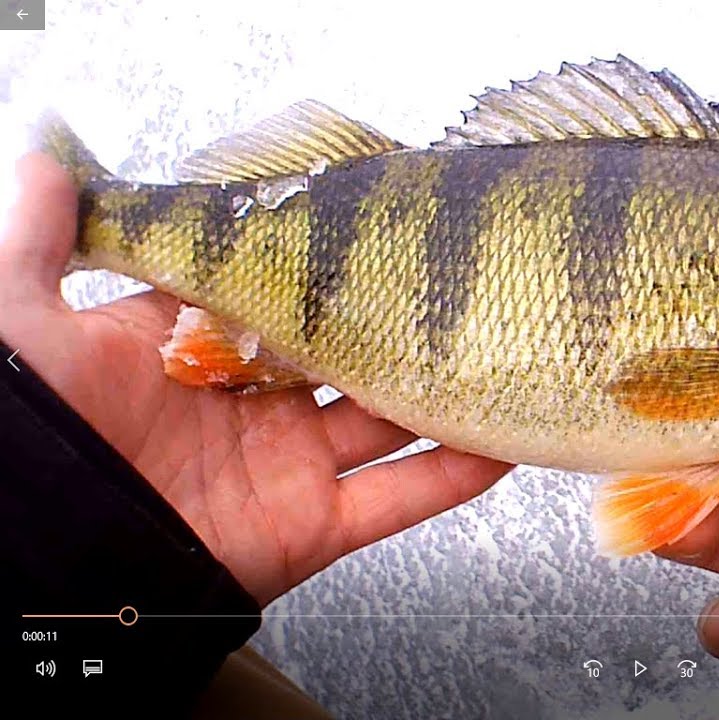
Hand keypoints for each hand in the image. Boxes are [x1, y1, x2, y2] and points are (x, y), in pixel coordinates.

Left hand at [0, 153, 511, 605]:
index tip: (377, 224)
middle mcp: (255, 404)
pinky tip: (505, 440)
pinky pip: (398, 499)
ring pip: (390, 421)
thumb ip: (44, 244)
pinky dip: (454, 474)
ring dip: (444, 390)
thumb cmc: (33, 430)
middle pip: (349, 356)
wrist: (41, 550)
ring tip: (503, 347)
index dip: (325, 264)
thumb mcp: (21, 317)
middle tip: (459, 279)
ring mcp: (289, 465)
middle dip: (400, 321)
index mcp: (198, 351)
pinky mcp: (312, 525)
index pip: (278, 297)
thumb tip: (50, 165)